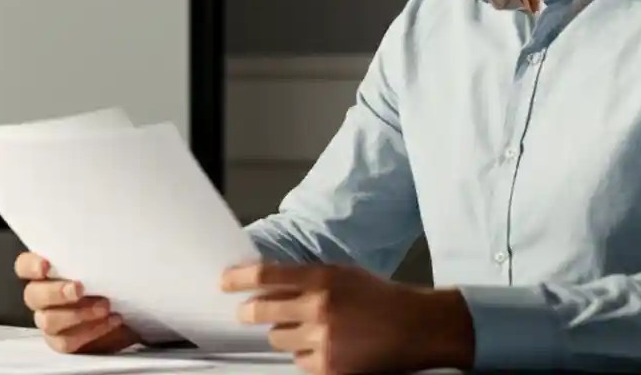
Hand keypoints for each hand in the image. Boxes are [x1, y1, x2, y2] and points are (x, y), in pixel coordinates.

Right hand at [14, 252, 140, 353]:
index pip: (24, 266)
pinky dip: (90, 331)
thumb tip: (103, 242)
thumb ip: (92, 257)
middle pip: (33, 295)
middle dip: (56, 292)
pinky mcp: (61, 342)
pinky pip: (66, 342)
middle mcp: (41, 297)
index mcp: (46, 273)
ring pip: (48, 321)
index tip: (46, 266)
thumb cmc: (110, 282)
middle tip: (79, 289)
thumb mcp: (104, 265)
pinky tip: (110, 321)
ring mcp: (49, 320)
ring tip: (104, 307)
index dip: (31, 266)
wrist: (126, 312)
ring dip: (78, 314)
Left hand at [222, 263, 473, 374]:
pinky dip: (307, 356)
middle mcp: (319, 307)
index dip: (239, 278)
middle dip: (251, 312)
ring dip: (287, 335)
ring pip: (279, 339)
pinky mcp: (329, 367)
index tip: (224, 281)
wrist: (416, 327)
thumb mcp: (343, 274)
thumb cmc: (379, 297)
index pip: (267, 275)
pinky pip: (299, 361)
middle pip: (261, 312)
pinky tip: (328, 348)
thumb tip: (269, 282)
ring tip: (312, 330)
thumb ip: (308, 278)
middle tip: (247, 312)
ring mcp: (323, 339)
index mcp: (322, 277)